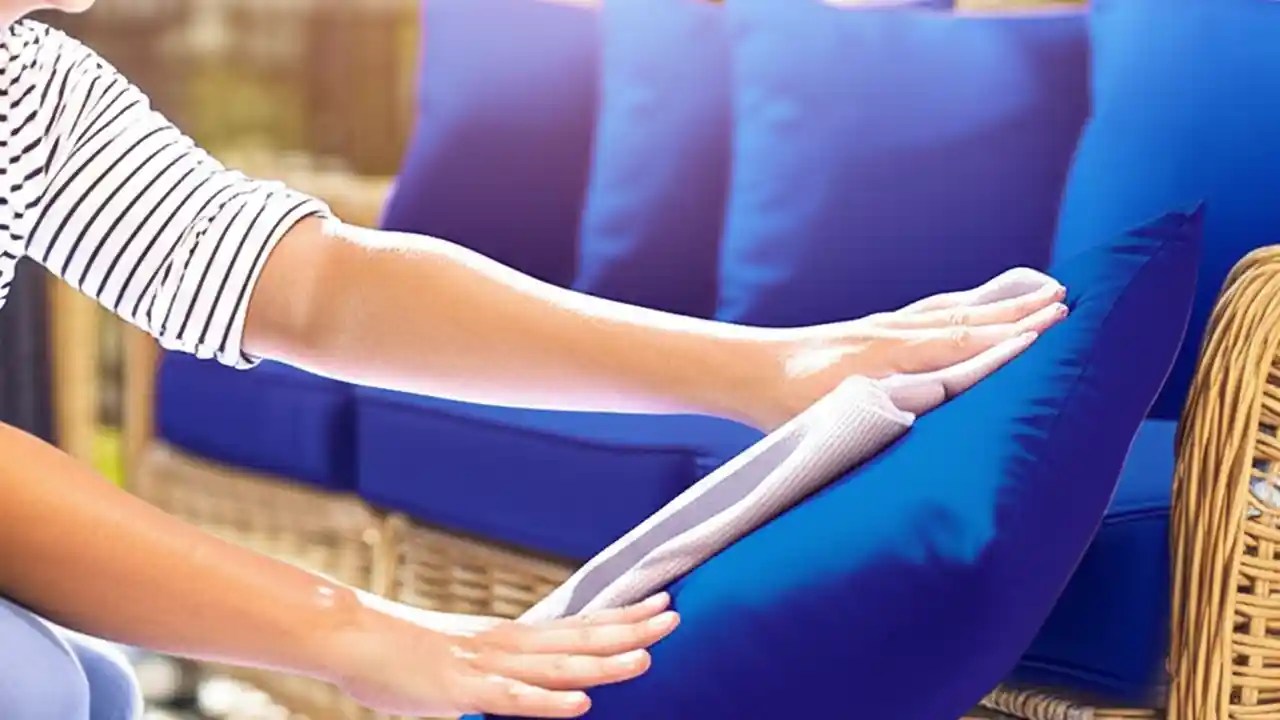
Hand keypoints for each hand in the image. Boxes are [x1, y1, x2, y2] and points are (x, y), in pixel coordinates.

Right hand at [326, 591, 678, 717]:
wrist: (355, 636)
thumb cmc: (408, 651)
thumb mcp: (469, 654)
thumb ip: (507, 666)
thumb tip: (538, 672)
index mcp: (513, 636)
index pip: (580, 624)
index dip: (624, 616)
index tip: (663, 602)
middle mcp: (509, 643)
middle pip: (581, 638)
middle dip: (631, 629)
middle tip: (675, 614)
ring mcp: (488, 665)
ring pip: (557, 667)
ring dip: (603, 664)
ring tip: (646, 658)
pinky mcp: (463, 690)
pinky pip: (513, 700)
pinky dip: (547, 703)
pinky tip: (579, 705)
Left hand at [749, 268, 1067, 427]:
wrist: (747, 368)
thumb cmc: (786, 406)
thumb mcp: (831, 420)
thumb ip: (880, 418)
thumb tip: (928, 418)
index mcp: (886, 358)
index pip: (958, 346)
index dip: (1004, 340)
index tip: (1049, 328)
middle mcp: (892, 334)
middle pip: (966, 320)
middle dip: (1019, 314)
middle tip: (1069, 303)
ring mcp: (887, 326)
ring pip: (955, 309)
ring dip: (1001, 304)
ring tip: (1047, 293)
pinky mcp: (879, 326)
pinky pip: (935, 309)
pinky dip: (969, 303)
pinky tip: (984, 303)